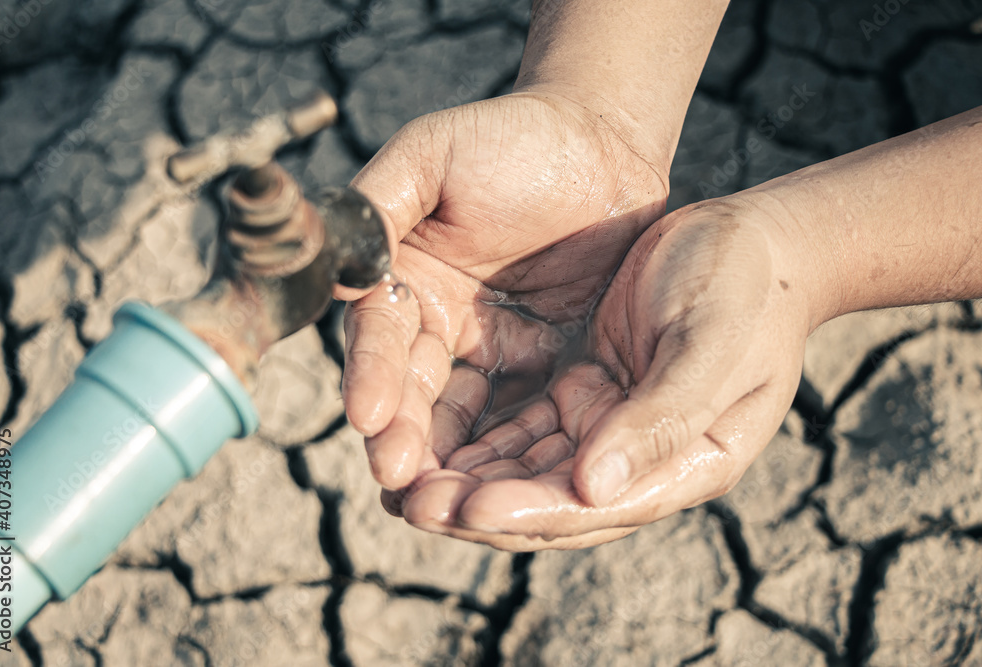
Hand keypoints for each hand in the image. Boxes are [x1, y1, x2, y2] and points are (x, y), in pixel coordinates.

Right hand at [340, 91, 668, 489]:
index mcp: (400, 281)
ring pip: (460, 417)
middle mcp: (435, 325)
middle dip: (402, 437)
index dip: (371, 376)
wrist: (602, 142)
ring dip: (447, 461)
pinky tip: (502, 488)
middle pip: (411, 393)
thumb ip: (379, 204)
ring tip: (440, 506)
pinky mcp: (541, 367)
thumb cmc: (512, 138)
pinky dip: (507, 453)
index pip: (377, 339)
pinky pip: (522, 416)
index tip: (368, 415)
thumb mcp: (432, 157)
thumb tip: (332, 269)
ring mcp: (489, 351)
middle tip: (398, 482)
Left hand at [399, 195, 818, 549]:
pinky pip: (524, 427)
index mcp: (686, 463)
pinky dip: (480, 439)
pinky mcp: (585, 392)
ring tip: (401, 482)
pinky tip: (429, 439)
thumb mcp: (712, 345)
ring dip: (469, 479)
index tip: (464, 505)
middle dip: (479, 506)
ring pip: (528, 470)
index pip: (596, 508)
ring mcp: (610, 429)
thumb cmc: (746, 287)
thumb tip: (592, 487)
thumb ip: (660, 417)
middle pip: (549, 502)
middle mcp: (642, 460)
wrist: (754, 240)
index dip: (528, 511)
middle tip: (409, 502)